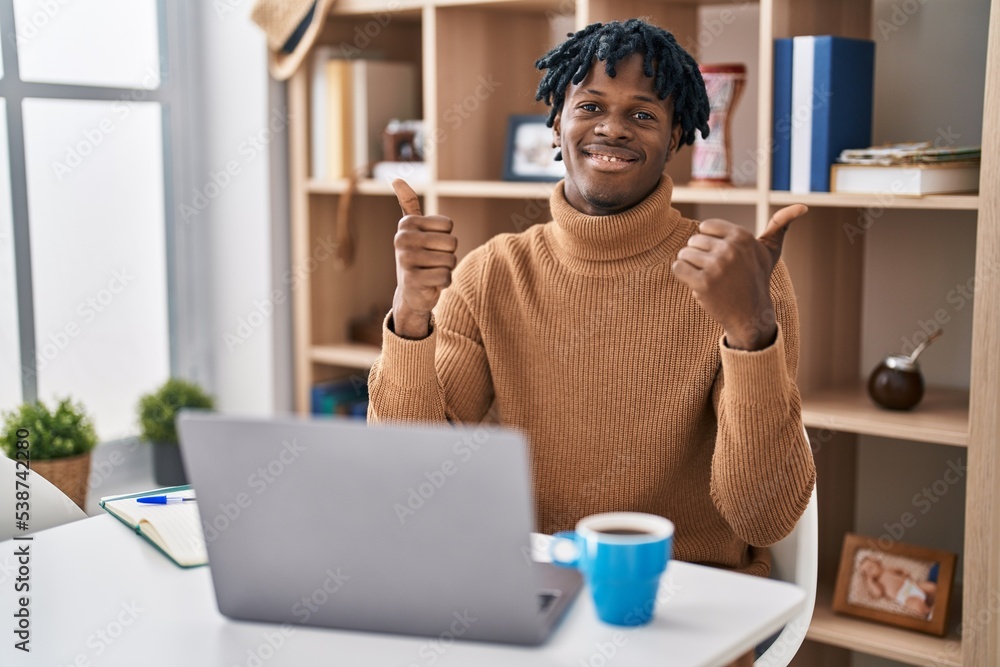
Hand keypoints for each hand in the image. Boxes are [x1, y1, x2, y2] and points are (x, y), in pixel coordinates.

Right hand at [391, 179, 457, 338]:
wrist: (411, 293)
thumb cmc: (418, 257)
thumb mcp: (414, 230)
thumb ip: (408, 205)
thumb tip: (396, 179)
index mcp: (407, 224)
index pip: (448, 225)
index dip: (446, 238)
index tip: (431, 245)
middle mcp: (402, 239)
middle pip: (451, 243)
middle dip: (448, 255)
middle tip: (432, 262)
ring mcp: (405, 259)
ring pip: (450, 260)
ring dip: (446, 269)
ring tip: (430, 271)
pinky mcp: (412, 280)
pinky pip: (446, 276)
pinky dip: (444, 282)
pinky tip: (431, 283)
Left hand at [671, 205, 806, 349]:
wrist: (751, 315)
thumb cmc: (756, 279)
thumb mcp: (770, 251)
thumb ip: (779, 226)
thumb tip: (801, 207)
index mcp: (742, 236)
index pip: (705, 227)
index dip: (709, 243)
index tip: (723, 257)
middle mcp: (731, 248)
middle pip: (693, 241)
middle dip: (700, 256)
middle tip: (717, 273)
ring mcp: (717, 266)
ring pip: (684, 254)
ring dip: (691, 267)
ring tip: (709, 279)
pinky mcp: (703, 283)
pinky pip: (678, 268)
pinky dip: (683, 276)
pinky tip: (698, 284)